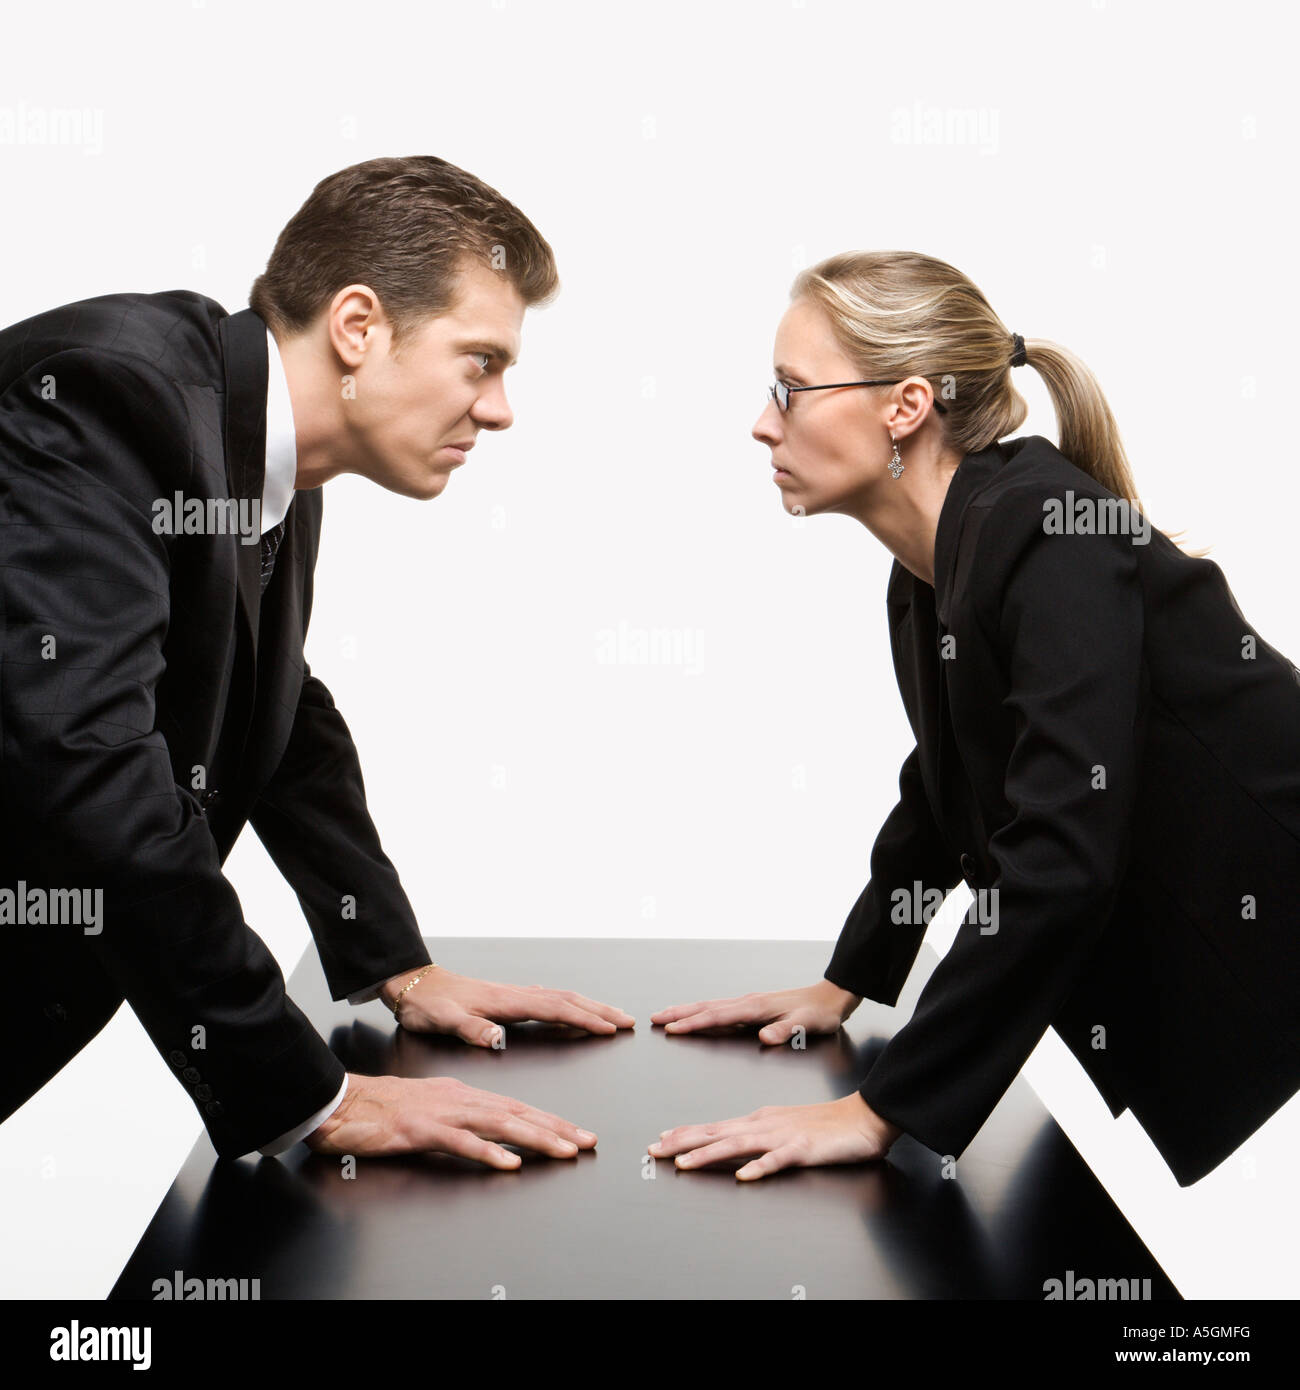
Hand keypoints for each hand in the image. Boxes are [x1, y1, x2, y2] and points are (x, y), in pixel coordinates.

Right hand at [303, 1072, 597, 1166]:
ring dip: (535, 1138)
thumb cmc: (383, 1109)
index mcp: (465, 1095)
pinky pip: (461, 1142)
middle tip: (588, 1142)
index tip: (578, 1134)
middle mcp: (461, 1099)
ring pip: (499, 1124)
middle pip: (518, 1113)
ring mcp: (443, 1113)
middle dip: (556, 1128)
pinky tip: (509, 1162)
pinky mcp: (421, 1129)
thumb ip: (463, 1119)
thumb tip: (493, 1133)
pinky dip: (488, 1151)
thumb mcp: (432, 1109)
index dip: (550, 1121)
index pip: (517, 1108)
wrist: (343, 1103)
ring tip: (564, 1150)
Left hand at [382, 965, 634, 1045]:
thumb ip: (472, 1028)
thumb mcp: (443, 1020)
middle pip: (566, 999)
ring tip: (612, 1016)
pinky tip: (573, 1010)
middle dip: (599, 1010)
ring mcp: (512, 995)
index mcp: (505, 1002)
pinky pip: (548, 1000)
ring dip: (589, 1006)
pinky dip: (569, 1005)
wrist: (412, 984)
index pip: (554, 1009)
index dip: (583, 1019)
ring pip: (560, 998)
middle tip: (628, 1021)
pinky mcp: (506, 999)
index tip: (609, 1028)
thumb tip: (497, 1037)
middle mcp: (514, 995)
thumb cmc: (427, 1005)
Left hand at [648, 1093, 901, 1180]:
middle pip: (717, 1132)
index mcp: (760, 1120)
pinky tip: (743, 1176)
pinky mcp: (804, 1148)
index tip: (661, 1138)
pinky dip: (760, 1167)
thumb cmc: (826, 1124)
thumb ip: (757, 1136)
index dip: (686, 1132)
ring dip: (709, 1153)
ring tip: (684, 1163)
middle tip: (655, 1149)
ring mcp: (783, 1135)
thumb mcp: (784, 1127)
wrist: (863, 1117)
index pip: (715, 1126)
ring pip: (739, 1144)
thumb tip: (732, 1147)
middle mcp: (765, 1124)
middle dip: (683, 1141)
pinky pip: (778, 1159)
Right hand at [650, 979, 860, 1042]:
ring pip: (710, 1006)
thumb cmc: (819, 1014)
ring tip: (665, 1015)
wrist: (830, 998)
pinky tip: (696, 1015)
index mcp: (756, 1008)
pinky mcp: (752, 1006)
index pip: (718, 1016)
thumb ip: (785, 1030)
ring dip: (686, 1010)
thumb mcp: (806, 1025)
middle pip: (706, 1008)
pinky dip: (701, 1011)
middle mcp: (748, 1002)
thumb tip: (763, 1037)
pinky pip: (719, 1008)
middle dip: (679, 1014)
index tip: (672, 1029)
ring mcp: (748, 1002)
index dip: (694, 1024)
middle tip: (654, 1019)